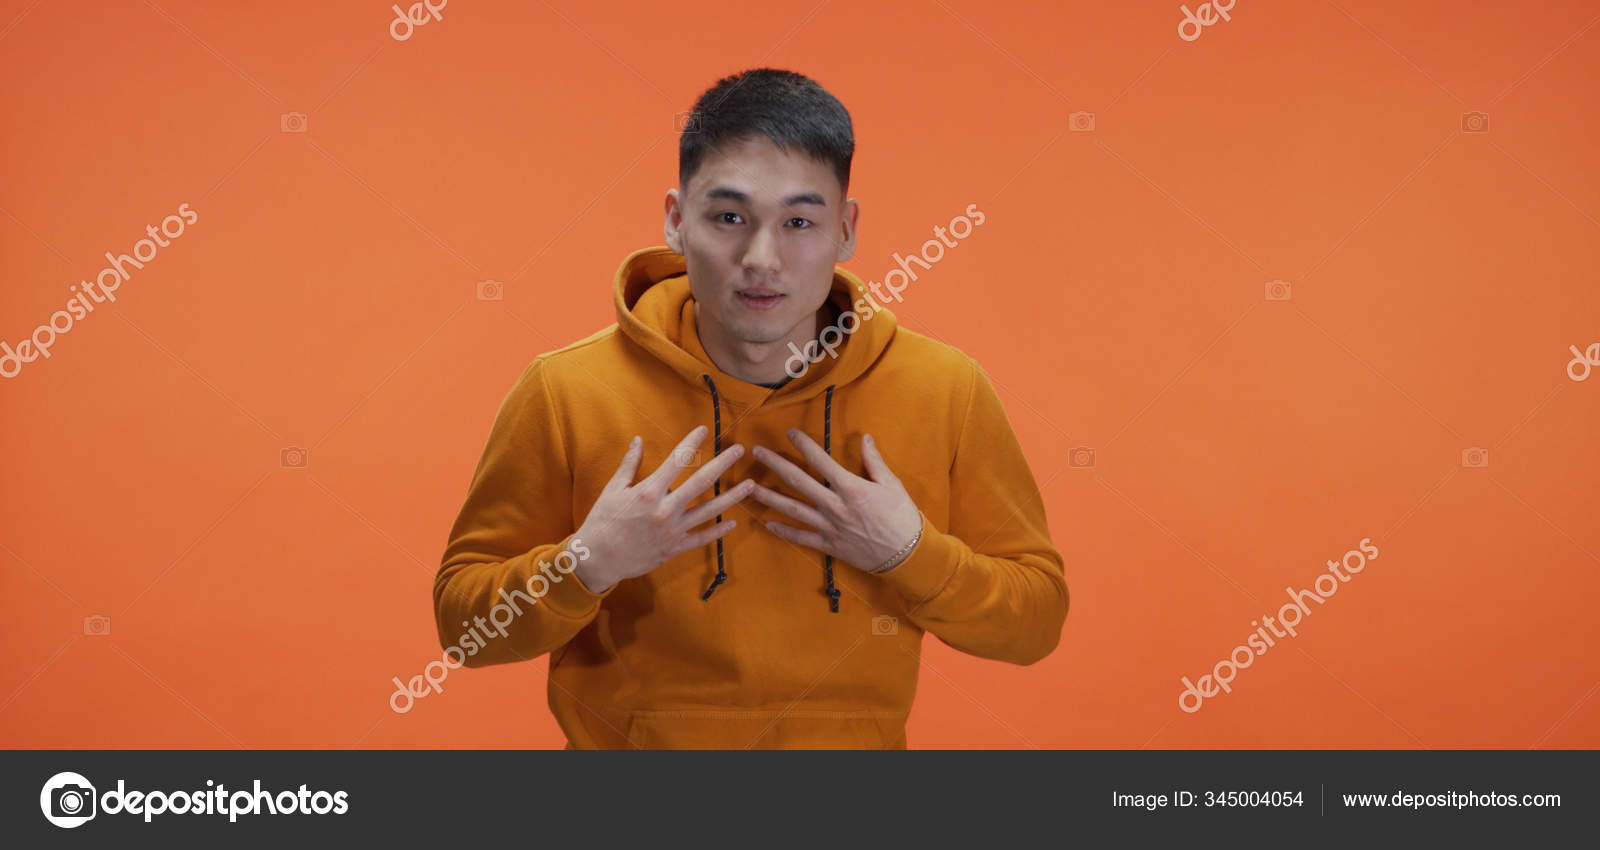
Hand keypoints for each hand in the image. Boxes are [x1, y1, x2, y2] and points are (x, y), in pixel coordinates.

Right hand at [574, 426, 754, 592]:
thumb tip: (638, 439)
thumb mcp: (612, 489)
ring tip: (751, 485)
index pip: (676, 460)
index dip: (692, 442)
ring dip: (732, 497)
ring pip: (709, 511)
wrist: (597, 558)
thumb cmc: (602, 521)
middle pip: (701, 482)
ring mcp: (673, 530)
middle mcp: (665, 509)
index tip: (705, 430)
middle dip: (722, 463)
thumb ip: (629, 464)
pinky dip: (718, 531)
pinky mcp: (674, 548)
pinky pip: (701, 538)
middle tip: (739, 450)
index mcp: (649, 491)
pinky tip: (733, 522)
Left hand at [750, 430, 922, 571]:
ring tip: (749, 488)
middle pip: (798, 481)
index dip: (803, 444)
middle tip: (757, 452)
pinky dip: (784, 531)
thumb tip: (865, 438)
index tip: (790, 432)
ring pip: (793, 509)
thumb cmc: (903, 517)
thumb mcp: (892, 484)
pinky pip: (801, 538)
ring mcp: (829, 527)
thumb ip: (874, 461)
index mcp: (851, 487)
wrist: (908, 555)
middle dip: (775, 464)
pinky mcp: (829, 545)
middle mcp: (835, 506)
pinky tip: (768, 524)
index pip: (820, 460)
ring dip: (769, 497)